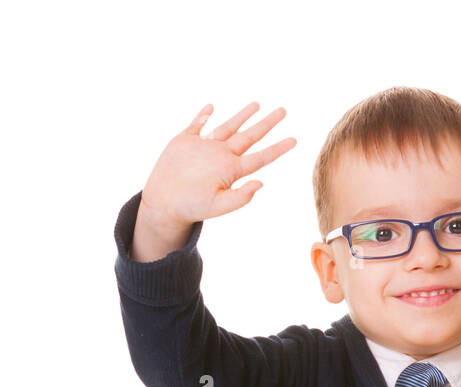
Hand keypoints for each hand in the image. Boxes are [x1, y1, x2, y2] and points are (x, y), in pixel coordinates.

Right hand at [131, 102, 295, 260]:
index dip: (278, 149)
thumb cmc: (192, 208)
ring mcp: (205, 147)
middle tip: (284, 111)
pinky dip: (204, 115)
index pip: (261, 157)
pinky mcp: (186, 141)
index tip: (295, 140)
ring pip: (228, 126)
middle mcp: (222, 156)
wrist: (165, 203)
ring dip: (242, 116)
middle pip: (250, 136)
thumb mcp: (217, 206)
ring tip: (257, 104)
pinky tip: (211, 108)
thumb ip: (240, 197)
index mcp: (232, 170)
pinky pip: (197, 124)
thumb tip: (260, 184)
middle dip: (267, 123)